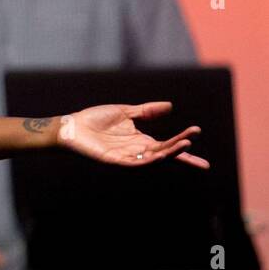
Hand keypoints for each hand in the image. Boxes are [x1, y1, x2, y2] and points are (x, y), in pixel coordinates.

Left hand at [57, 101, 208, 168]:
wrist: (71, 126)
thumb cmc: (95, 120)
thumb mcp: (125, 112)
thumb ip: (146, 111)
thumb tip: (170, 106)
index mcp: (140, 141)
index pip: (167, 144)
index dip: (182, 142)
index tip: (197, 134)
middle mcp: (137, 151)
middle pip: (164, 152)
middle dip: (180, 148)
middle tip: (194, 139)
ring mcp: (127, 157)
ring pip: (153, 159)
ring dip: (169, 153)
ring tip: (184, 144)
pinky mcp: (115, 161)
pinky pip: (136, 163)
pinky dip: (149, 160)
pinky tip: (161, 155)